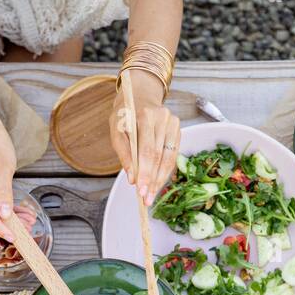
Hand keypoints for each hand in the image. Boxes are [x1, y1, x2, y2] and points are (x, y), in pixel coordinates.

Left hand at [110, 72, 180, 205]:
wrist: (139, 95)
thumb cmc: (125, 114)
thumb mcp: (116, 130)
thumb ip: (124, 153)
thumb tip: (132, 177)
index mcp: (146, 116)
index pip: (147, 150)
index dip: (145, 172)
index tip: (140, 190)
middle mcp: (163, 118)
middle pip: (159, 156)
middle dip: (152, 180)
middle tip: (146, 199)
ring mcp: (173, 123)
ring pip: (169, 158)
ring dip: (160, 179)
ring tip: (151, 195)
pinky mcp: (178, 129)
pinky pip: (173, 155)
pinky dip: (165, 171)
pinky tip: (158, 183)